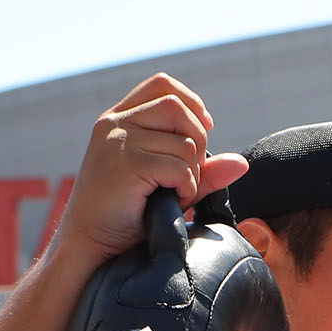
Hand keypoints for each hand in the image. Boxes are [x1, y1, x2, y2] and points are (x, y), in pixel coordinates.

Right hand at [48, 72, 248, 268]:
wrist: (89, 245)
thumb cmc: (126, 216)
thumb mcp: (167, 184)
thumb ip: (202, 169)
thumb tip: (242, 162)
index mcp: (118, 119)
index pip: (162, 85)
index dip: (192, 102)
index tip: (204, 129)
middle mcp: (114, 124)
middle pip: (178, 107)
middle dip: (198, 141)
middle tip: (189, 174)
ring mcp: (117, 142)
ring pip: (184, 142)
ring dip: (192, 172)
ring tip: (176, 193)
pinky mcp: (125, 165)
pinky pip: (180, 168)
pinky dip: (187, 188)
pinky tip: (172, 202)